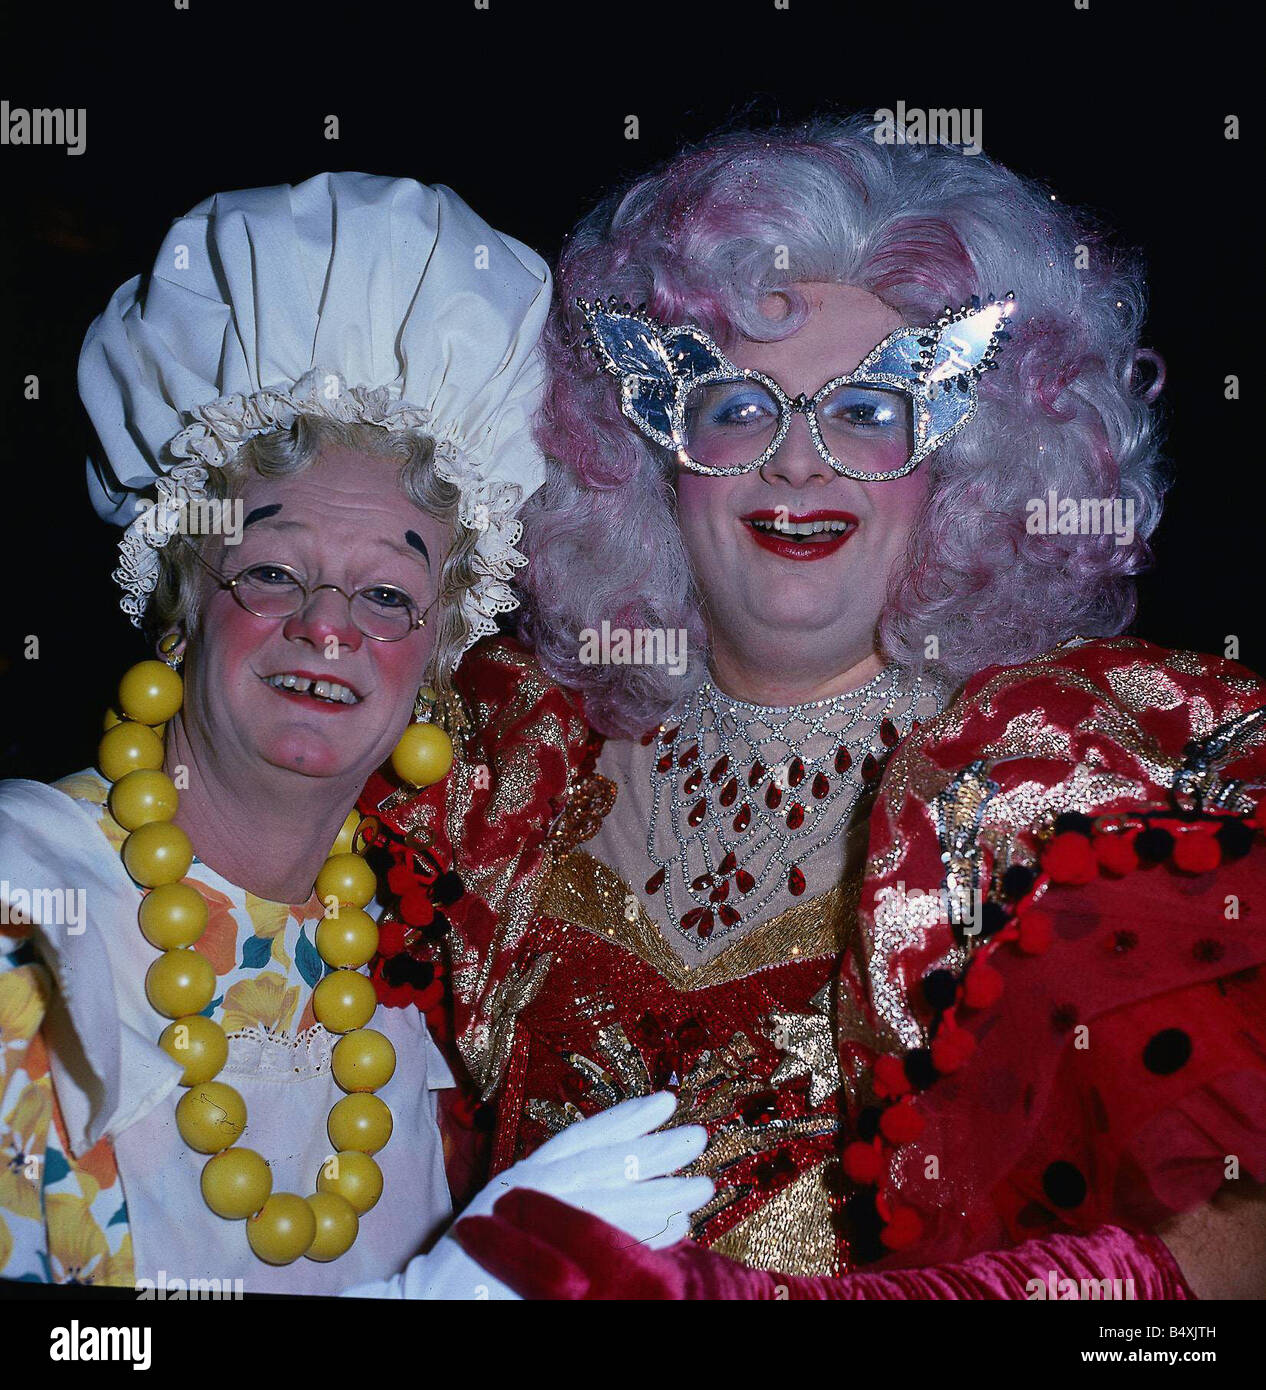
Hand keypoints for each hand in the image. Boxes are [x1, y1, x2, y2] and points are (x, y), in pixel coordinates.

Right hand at [342, 1092, 712, 1297]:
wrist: (428, 1302)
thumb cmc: (476, 1262)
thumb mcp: (519, 1215)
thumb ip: (564, 1197)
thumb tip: (635, 1189)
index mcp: (525, 1175)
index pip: (584, 1136)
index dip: (626, 1115)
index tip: (665, 1100)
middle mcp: (532, 1192)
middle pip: (607, 1162)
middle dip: (657, 1148)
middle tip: (699, 1136)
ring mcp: (538, 1227)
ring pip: (614, 1202)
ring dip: (663, 1194)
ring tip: (703, 1187)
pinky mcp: (544, 1263)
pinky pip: (606, 1245)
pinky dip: (643, 1236)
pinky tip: (676, 1230)